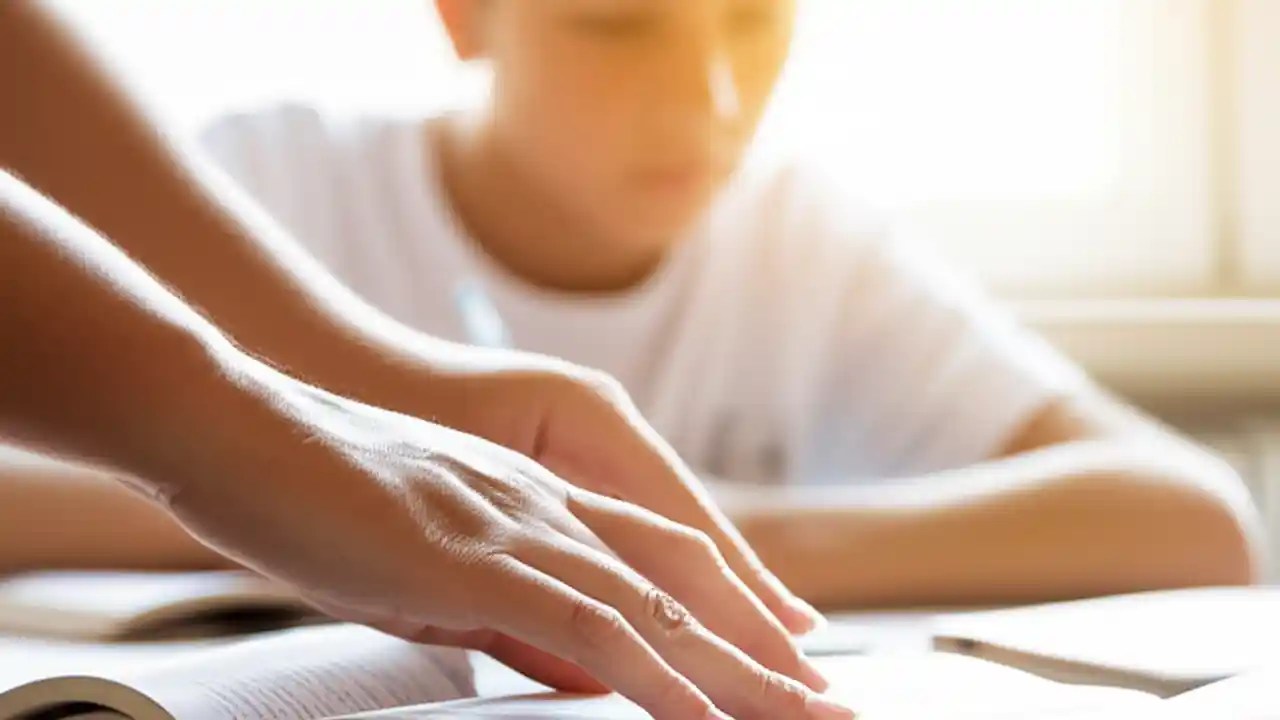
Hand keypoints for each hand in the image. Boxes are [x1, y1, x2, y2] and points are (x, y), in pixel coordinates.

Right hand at [148, 359, 850, 719]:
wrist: (238, 427)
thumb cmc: (313, 492)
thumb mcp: (426, 565)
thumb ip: (509, 614)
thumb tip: (580, 670)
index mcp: (536, 501)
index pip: (662, 553)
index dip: (730, 602)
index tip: (780, 652)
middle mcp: (546, 506)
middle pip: (687, 573)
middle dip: (763, 643)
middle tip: (830, 695)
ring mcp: (518, 527)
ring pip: (659, 603)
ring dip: (740, 668)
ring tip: (806, 715)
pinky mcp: (477, 561)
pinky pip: (593, 626)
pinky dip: (660, 678)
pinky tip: (706, 719)